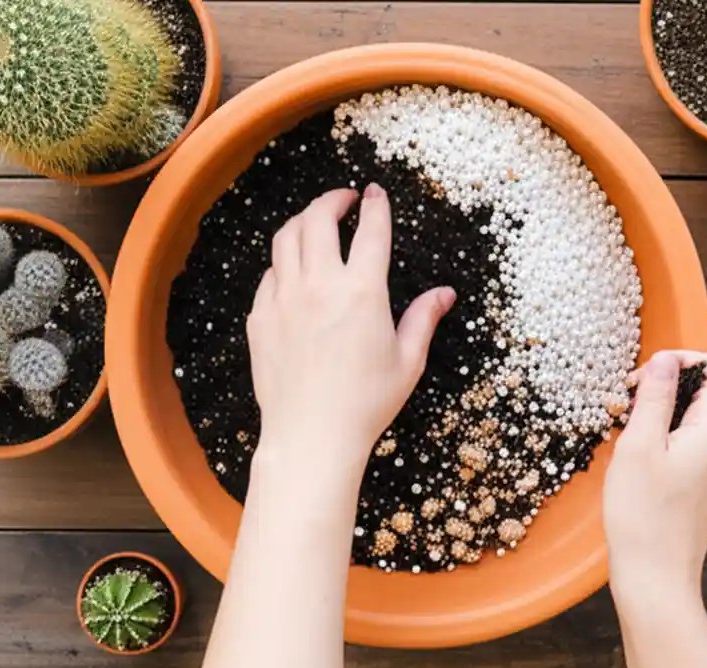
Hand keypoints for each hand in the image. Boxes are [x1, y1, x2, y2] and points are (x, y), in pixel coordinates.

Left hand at [247, 183, 455, 467]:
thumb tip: (445, 294)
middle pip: (318, 219)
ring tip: (316, 223)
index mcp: (363, 293)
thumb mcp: (408, 361)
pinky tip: (295, 269)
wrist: (311, 435)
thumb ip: (424, 319)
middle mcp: (320, 286)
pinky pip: (269, 274)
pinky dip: (284, 262)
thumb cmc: (366, 403)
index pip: (370, 231)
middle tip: (344, 199)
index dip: (375, 205)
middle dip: (333, 200)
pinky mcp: (260, 317)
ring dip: (303, 221)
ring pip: (286, 238)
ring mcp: (284, 299)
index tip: (376, 193)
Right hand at [604, 351, 706, 602]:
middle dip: (667, 387)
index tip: (642, 378)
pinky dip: (668, 438)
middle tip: (626, 406)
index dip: (682, 359)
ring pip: (697, 418)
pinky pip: (694, 444)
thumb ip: (654, 396)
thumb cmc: (643, 514)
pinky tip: (640, 459)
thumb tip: (665, 359)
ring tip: (629, 434)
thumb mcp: (639, 446)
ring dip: (663, 414)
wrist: (656, 578)